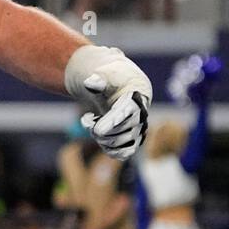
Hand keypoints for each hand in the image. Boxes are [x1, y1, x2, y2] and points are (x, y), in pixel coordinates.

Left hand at [66, 46, 151, 160]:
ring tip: (93, 126)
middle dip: (97, 129)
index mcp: (135, 100)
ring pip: (117, 144)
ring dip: (99, 139)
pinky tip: (100, 138)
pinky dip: (107, 150)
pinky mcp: (134, 142)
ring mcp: (138, 131)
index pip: (125, 114)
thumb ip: (98, 79)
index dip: (111, 122)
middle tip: (88, 119)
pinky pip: (122, 154)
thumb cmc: (114, 80)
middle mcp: (140, 118)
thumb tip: (90, 82)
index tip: (97, 129)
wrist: (125, 87)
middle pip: (118, 132)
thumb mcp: (106, 75)